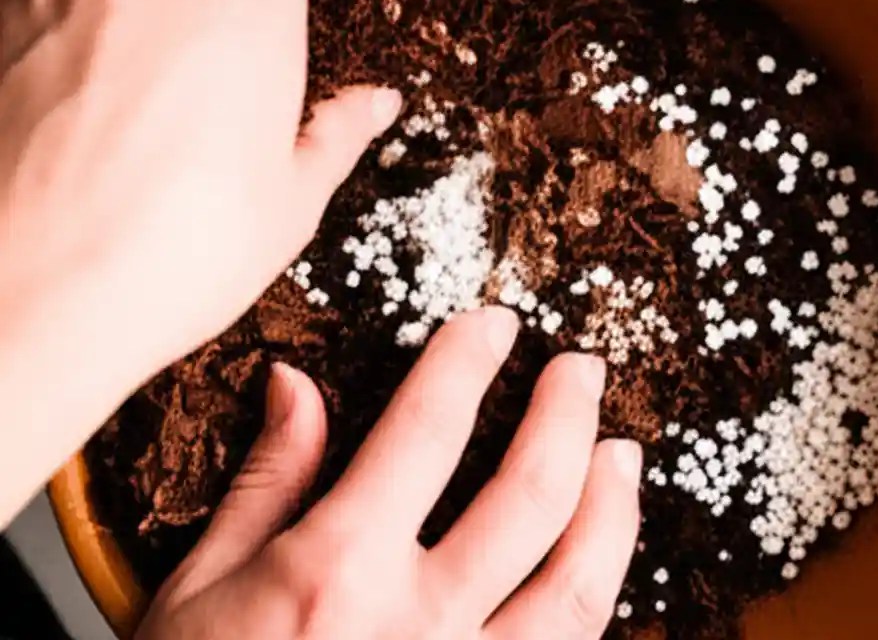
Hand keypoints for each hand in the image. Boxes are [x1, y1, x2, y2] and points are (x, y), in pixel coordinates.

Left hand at [0, 0, 398, 521]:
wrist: (31, 297)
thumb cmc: (169, 251)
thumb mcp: (291, 199)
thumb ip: (336, 131)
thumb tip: (373, 105)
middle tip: (195, 59)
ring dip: (116, 13)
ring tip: (127, 114)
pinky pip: (39, 4)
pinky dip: (56, 45)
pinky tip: (71, 124)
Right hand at [138, 308, 643, 639]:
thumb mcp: (199, 587)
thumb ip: (266, 482)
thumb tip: (295, 384)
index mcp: (337, 569)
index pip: (427, 430)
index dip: (467, 362)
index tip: (493, 325)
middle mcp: (418, 621)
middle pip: (530, 495)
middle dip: (566, 416)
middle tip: (581, 370)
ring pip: (578, 585)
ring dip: (611, 509)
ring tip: (621, 455)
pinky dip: (592, 593)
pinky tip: (595, 558)